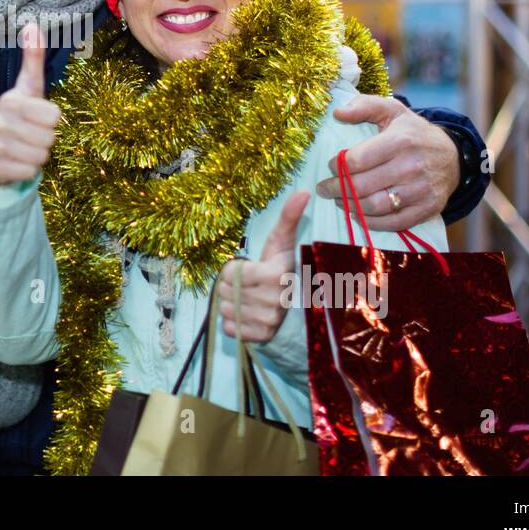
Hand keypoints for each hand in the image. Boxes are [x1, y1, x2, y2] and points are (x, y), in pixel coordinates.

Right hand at [0, 23, 60, 185]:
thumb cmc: (18, 118)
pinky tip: (15, 163)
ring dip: (37, 156)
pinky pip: (29, 172)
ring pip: (40, 156)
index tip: (36, 118)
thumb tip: (32, 25)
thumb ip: (33, 59)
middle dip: (45, 141)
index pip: (55, 116)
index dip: (51, 121)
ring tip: (23, 149)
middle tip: (31, 136)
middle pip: (50, 138)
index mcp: (10, 99)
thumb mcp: (28, 88)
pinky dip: (27, 171)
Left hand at [217, 190, 308, 342]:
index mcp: (276, 275)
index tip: (250, 269)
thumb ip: (288, 217)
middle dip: (232, 286)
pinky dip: (234, 322)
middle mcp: (274, 301)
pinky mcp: (260, 338)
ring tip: (250, 300)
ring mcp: (267, 322)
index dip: (236, 270)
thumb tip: (303, 191)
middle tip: (249, 286)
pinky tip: (249, 315)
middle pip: (225, 291)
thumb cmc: (284, 269)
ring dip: (232, 304)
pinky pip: (229, 328)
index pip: (232, 273)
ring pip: (225, 309)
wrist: (298, 308)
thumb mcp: (282, 243)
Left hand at [315, 95, 459, 231]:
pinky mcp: (428, 208)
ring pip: (375, 206)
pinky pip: (393, 223)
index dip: (338, 166)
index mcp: (400, 141)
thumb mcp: (392, 110)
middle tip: (324, 189)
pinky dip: (372, 222)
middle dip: (336, 189)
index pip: (358, 160)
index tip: (332, 166)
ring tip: (339, 200)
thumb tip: (337, 113)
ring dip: (351, 206)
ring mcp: (421, 190)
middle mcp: (412, 167)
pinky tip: (359, 214)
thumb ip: (364, 106)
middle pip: (362, 186)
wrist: (453, 155)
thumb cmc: (414, 132)